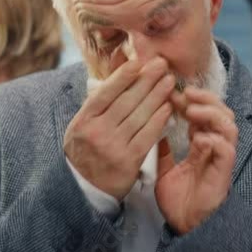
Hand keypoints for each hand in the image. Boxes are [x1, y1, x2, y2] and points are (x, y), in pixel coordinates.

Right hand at [64, 57, 175, 199]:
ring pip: (140, 116)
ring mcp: (113, 148)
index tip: (138, 62)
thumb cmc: (86, 150)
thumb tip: (119, 72)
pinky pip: (148, 136)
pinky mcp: (129, 162)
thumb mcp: (82, 125)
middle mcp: (97, 133)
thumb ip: (98, 102)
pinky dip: (159, 119)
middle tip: (162, 65)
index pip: (105, 93)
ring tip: (169, 82)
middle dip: (146, 80)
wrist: (84, 189)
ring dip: (157, 96)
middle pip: (126, 101)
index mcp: (83, 121)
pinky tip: (168, 107)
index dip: (123, 76)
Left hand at [155, 86, 237, 234]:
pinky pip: (227, 150)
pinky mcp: (223, 172)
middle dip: (204, 99)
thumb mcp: (164, 171)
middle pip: (221, 112)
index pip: (202, 114)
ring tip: (192, 110)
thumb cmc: (179, 202)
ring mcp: (221, 159)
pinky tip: (198, 138)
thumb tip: (154, 133)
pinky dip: (214, 139)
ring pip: (229, 126)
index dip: (189, 101)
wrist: (187, 228)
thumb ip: (163, 152)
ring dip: (211, 114)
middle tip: (184, 94)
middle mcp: (214, 148)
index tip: (171, 93)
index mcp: (202, 146)